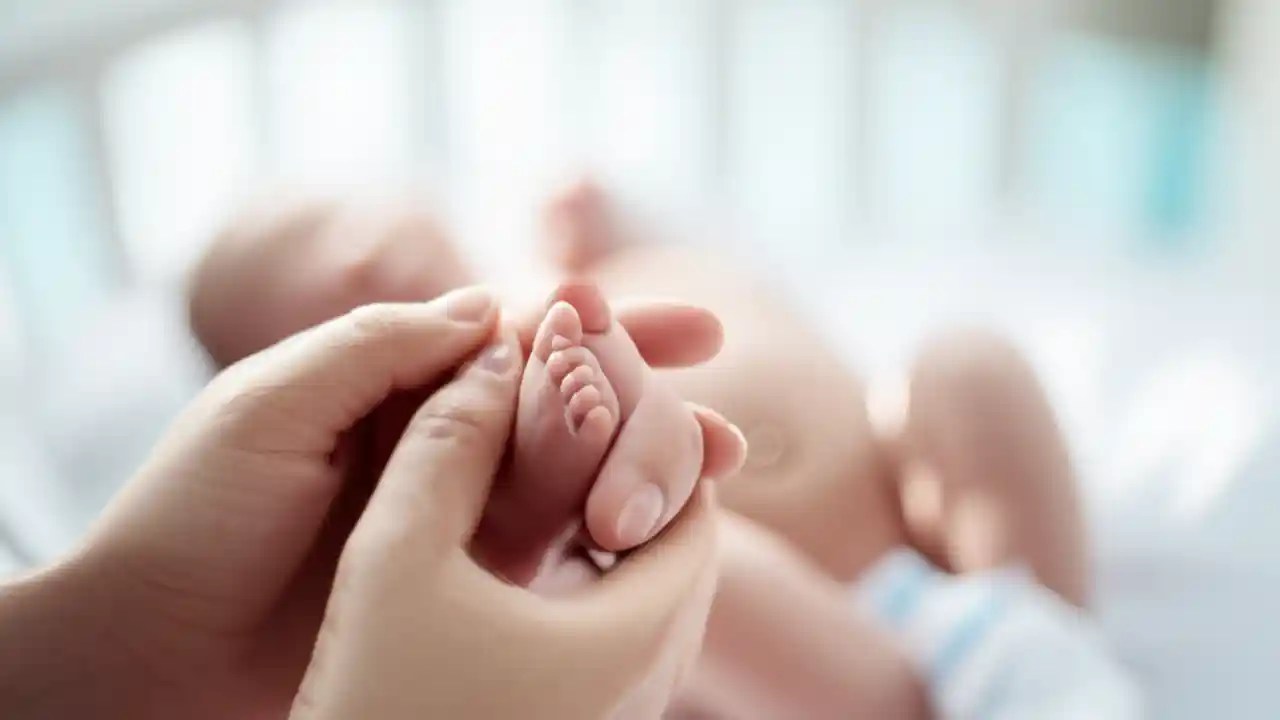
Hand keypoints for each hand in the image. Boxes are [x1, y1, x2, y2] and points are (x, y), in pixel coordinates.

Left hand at [0, 287, 742, 718]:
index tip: (683, 327)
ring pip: (571, 474)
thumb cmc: (196, 511)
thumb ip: (376, 347)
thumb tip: (488, 308)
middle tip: (723, 414)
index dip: (600, 327)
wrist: (159, 643)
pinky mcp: (462, 582)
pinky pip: (546, 547)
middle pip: (563, 403)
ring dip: (647, 464)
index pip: (513, 335)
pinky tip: (664, 527)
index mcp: (396, 379)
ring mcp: (456, 512)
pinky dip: (608, 533)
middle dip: (648, 399)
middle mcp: (439, 439)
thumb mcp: (267, 403)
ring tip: (719, 463)